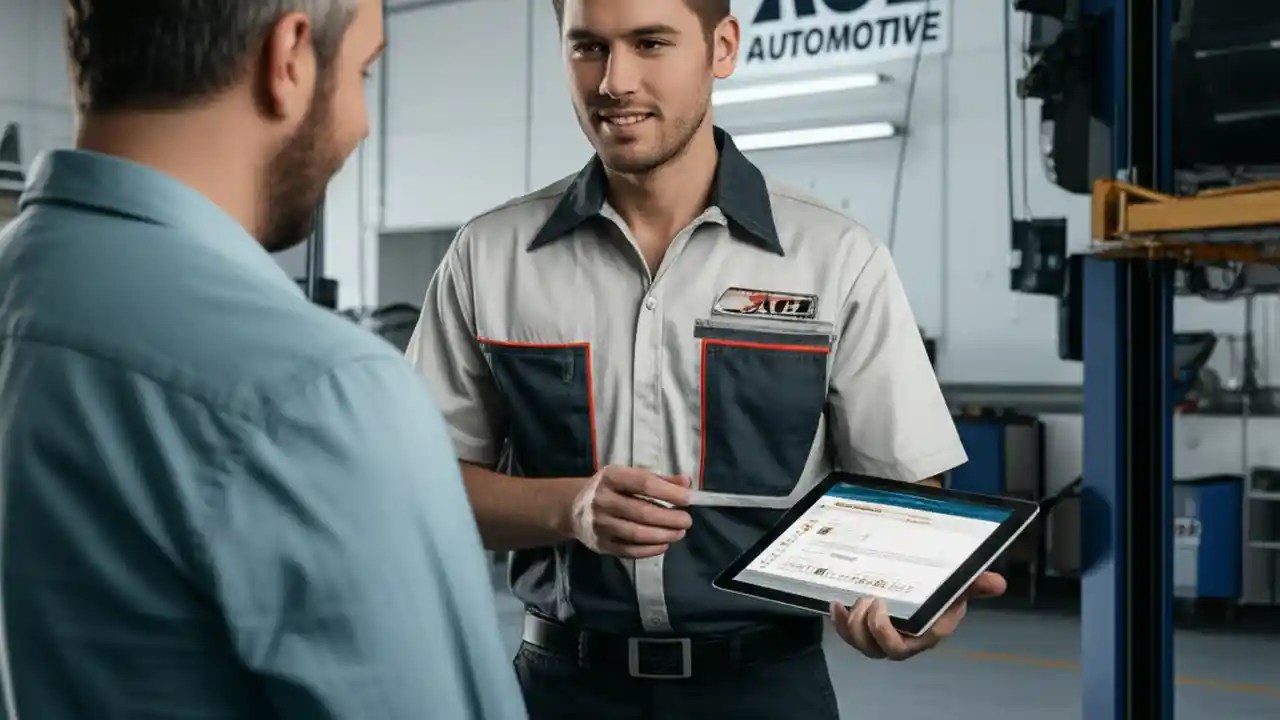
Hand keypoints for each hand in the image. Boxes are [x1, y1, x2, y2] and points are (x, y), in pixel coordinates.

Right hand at [569, 466, 692, 558]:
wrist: (574, 508)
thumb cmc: (610, 488)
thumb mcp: (629, 476)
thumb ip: (658, 479)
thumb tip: (686, 482)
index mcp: (611, 477)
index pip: (644, 483)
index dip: (669, 492)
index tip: (689, 499)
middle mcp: (602, 500)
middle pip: (641, 511)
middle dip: (669, 518)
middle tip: (687, 521)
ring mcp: (600, 524)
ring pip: (636, 533)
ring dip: (662, 535)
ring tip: (679, 533)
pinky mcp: (601, 544)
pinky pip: (629, 550)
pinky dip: (650, 550)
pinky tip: (664, 545)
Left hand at [830, 572, 1006, 660]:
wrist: (930, 587)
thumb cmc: (946, 590)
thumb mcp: (960, 584)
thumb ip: (975, 584)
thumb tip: (998, 582)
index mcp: (924, 634)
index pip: (902, 647)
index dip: (885, 632)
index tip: (882, 604)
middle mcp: (904, 641)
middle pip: (879, 650)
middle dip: (868, 628)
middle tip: (869, 598)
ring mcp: (884, 638)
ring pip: (862, 645)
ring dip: (852, 625)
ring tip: (853, 600)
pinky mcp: (868, 629)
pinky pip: (850, 635)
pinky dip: (840, 622)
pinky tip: (836, 604)